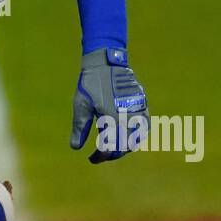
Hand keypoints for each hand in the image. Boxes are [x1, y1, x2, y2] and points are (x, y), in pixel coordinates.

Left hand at [69, 47, 147, 162]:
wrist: (106, 61)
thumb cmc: (91, 83)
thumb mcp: (81, 104)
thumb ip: (80, 127)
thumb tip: (75, 147)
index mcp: (112, 117)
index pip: (110, 147)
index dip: (101, 156)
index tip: (92, 158)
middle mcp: (128, 115)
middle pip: (125, 146)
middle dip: (113, 154)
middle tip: (101, 155)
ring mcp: (138, 109)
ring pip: (138, 138)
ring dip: (126, 146)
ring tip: (112, 147)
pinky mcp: (142, 103)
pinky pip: (144, 126)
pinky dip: (136, 135)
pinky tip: (125, 136)